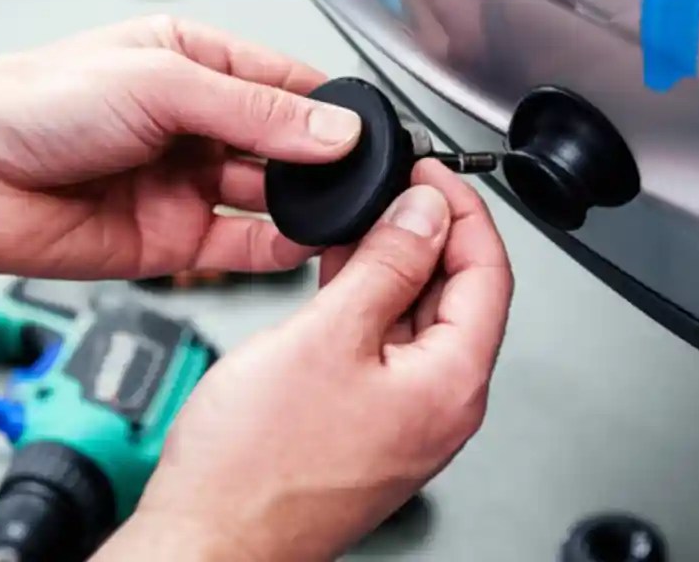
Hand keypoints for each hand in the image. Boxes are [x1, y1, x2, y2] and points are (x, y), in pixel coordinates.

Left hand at [0, 15, 360, 278]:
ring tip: (345, 209)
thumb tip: (332, 129)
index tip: (369, 126)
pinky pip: (245, 246)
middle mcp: (197, 125)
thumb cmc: (33, 107)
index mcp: (194, 63)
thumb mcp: (161, 83)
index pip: (287, 82)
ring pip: (272, 197)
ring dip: (309, 205)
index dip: (331, 106)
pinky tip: (306, 241)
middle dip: (326, 160)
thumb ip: (255, 110)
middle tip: (366, 173)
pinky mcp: (178, 239)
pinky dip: (281, 248)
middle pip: (287, 144)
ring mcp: (189, 184)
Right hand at [93, 160, 512, 561]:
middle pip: (459, 295)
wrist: (209, 543)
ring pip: (418, 320)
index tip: (432, 173)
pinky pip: (385, 349)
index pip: (489, 273)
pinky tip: (338, 275)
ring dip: (393, 264)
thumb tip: (426, 212)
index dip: (464, 211)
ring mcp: (406, 419)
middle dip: (428, 232)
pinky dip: (368, 304)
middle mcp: (441, 406)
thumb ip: (387, 264)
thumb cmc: (255, 469)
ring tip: (357, 221)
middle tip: (392, 188)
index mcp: (452, 384)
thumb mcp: (327, 336)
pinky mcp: (370, 425)